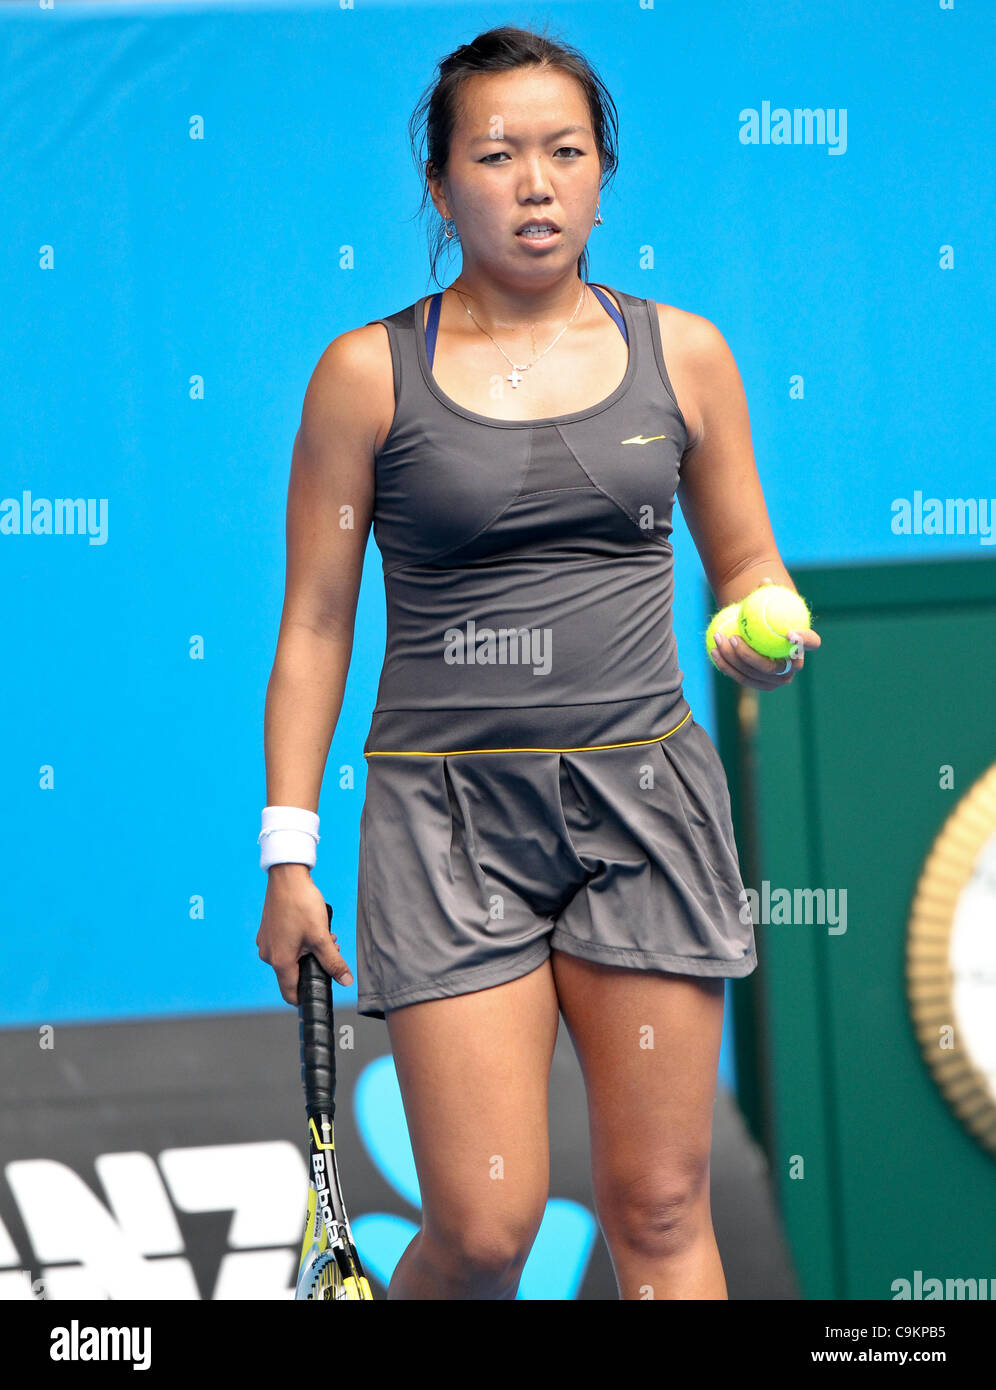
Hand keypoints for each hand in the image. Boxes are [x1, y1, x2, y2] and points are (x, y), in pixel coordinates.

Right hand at [256, 865, 354, 1005]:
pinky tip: (309, 927)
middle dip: (313, 965)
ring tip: (323, 935)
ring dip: (307, 951)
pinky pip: (283, 944)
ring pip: (289, 957)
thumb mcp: (321, 936)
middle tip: (330, 950)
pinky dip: (298, 941)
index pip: (290, 993)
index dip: (306, 996)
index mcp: (279, 961)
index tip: (320, 991)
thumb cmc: (301, 904)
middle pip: (292, 973)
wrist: (287, 876)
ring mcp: (266, 942)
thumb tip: (345, 981)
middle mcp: (268, 954)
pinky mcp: (267, 930)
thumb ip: (333, 962)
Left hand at [710, 576, 820, 689]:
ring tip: (719, 639)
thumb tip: (765, 581)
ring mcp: (775, 680)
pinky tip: (713, 650)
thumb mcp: (767, 599)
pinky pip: (740, 677)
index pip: (812, 642)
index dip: (804, 641)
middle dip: (751, 656)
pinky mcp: (758, 684)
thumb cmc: (765, 611)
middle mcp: (792, 668)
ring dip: (733, 659)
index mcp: (803, 645)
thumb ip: (767, 591)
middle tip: (734, 638)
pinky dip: (726, 665)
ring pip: (753, 675)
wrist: (756, 631)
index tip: (789, 633)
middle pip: (773, 668)